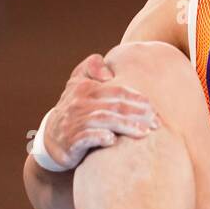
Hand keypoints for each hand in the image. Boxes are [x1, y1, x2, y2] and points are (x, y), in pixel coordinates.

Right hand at [40, 54, 159, 169]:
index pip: (118, 90)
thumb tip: (108, 71)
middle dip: (138, 114)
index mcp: (86, 87)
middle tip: (157, 123)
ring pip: (103, 120)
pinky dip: (99, 137)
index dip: (138, 99)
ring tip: (144, 132)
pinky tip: (114, 141)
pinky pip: (85, 137)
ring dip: (126, 125)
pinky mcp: (70, 140)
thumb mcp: (79, 82)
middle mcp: (79, 102)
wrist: (52, 138)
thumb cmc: (76, 108)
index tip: (155, 109)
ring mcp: (73, 121)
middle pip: (115, 105)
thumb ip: (92, 67)